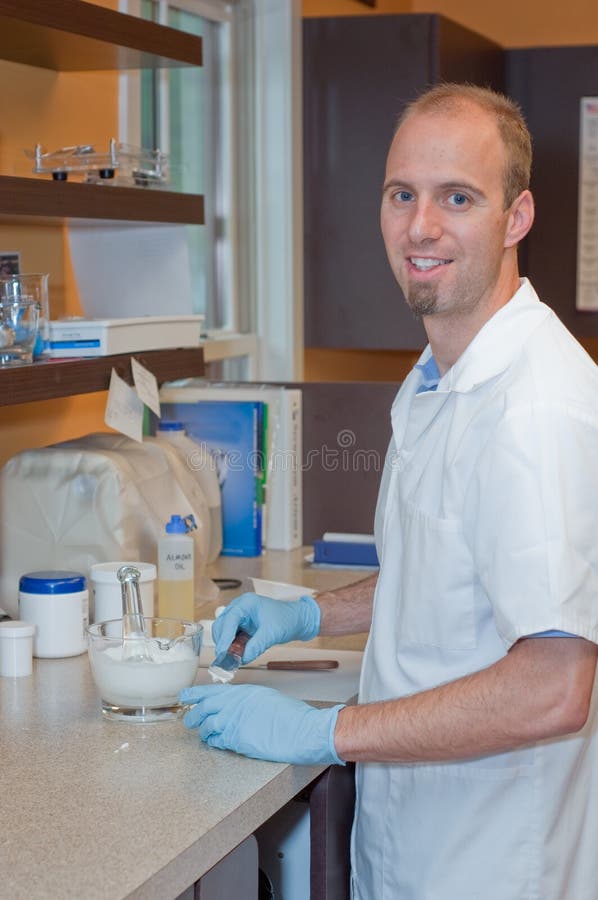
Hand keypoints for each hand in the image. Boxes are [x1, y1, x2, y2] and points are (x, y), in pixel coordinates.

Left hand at [180, 683, 344, 765]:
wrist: (302, 731)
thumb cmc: (291, 716)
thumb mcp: (266, 698)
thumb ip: (246, 701)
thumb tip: (235, 707)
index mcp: (243, 692)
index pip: (211, 691)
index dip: (194, 694)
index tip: (184, 696)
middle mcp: (235, 704)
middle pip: (204, 709)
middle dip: (193, 716)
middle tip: (189, 720)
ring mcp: (235, 722)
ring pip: (207, 727)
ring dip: (204, 732)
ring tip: (204, 735)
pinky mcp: (237, 740)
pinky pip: (217, 741)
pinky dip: (214, 742)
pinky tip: (216, 742)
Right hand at [212, 593, 320, 663]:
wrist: (298, 620)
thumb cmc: (288, 619)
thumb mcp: (272, 633)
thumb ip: (256, 646)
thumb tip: (241, 659)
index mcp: (246, 603)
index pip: (229, 620)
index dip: (224, 637)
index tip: (223, 652)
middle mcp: (240, 608)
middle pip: (222, 625)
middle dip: (223, 642)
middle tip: (226, 659)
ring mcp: (241, 617)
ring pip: (224, 632)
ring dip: (226, 646)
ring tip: (231, 659)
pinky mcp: (243, 626)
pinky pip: (231, 637)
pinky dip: (232, 647)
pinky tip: (236, 655)